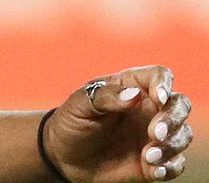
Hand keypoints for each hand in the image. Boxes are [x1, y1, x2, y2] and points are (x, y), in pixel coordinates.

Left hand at [43, 67, 192, 181]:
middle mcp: (149, 109)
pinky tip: (156, 170)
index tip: (159, 97)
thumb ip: (105, 96)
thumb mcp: (79, 104)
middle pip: (179, 104)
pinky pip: (176, 163)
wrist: (65, 156)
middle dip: (173, 118)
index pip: (158, 75)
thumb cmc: (72, 122)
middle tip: (155, 133)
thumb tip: (134, 95)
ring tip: (148, 157)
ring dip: (172, 145)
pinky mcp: (156, 160)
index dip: (163, 83)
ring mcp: (155, 135)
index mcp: (131, 87)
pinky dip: (171, 167)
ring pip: (182, 134)